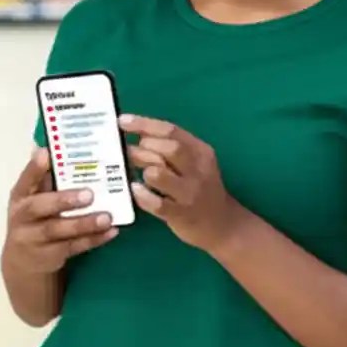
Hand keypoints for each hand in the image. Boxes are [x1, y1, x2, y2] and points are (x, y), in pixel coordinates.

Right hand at [3, 148, 118, 274]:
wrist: (22, 263)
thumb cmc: (33, 220)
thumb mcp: (33, 198)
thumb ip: (45, 178)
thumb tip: (51, 146)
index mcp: (21, 195)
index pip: (26, 179)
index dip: (35, 167)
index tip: (47, 153)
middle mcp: (23, 216)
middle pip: (40, 207)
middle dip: (64, 199)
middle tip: (89, 194)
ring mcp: (34, 238)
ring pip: (58, 230)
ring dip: (84, 223)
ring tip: (106, 217)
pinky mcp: (50, 256)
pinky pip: (74, 247)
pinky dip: (94, 239)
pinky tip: (111, 231)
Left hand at [121, 114, 247, 253]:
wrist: (223, 225)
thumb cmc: (201, 188)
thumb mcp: (194, 164)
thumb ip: (170, 149)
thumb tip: (136, 136)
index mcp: (201, 151)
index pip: (171, 130)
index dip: (144, 124)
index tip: (123, 121)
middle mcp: (198, 170)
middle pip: (168, 148)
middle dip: (144, 147)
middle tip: (130, 152)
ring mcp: (190, 194)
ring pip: (160, 174)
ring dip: (143, 169)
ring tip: (136, 171)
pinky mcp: (181, 215)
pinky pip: (156, 203)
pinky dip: (142, 195)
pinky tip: (135, 189)